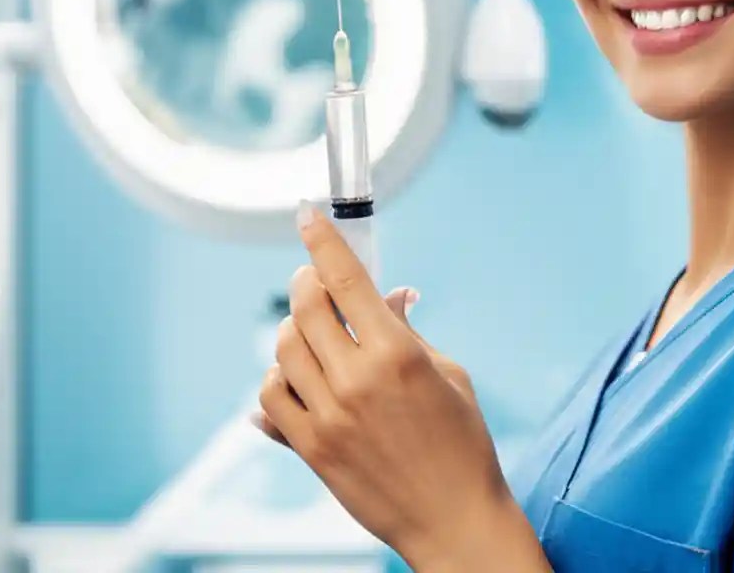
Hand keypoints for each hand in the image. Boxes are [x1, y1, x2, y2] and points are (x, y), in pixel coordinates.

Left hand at [252, 202, 547, 570]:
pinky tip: (298, 380)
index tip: (308, 215)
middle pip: (305, 307)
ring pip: (282, 349)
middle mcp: (355, 381)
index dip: (322, 240)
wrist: (453, 518)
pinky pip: (270, 398)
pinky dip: (277, 380)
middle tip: (315, 282)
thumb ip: (411, 332)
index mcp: (397, 355)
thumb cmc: (464, 446)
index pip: (346, 280)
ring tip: (315, 336)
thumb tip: (391, 295)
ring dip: (293, 331)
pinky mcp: (310, 448)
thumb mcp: (450, 375)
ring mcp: (327, 416)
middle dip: (307, 284)